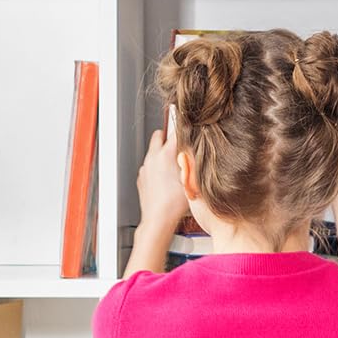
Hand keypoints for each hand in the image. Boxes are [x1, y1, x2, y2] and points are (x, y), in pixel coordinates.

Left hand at [136, 117, 190, 233]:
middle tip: (178, 144)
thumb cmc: (175, 204)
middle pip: (159, 135)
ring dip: (163, 154)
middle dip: (168, 137)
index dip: (182, 125)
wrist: (158, 220)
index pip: (175, 130)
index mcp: (166, 155)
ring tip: (174, 167)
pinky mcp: (141, 177)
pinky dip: (157, 168)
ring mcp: (145, 167)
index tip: (184, 118)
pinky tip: (166, 180)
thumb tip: (195, 148)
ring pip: (153, 151)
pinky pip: (149, 166)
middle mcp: (153, 158)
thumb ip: (193, 160)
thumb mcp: (192, 179)